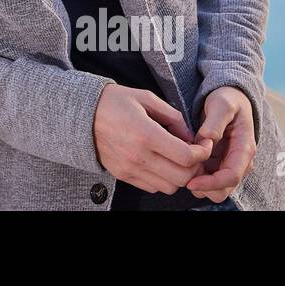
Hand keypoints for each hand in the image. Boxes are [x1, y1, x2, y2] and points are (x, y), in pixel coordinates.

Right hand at [93, 84, 213, 193]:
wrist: (81, 114)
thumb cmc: (114, 102)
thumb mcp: (146, 98)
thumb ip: (173, 117)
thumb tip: (191, 137)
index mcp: (146, 134)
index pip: (186, 157)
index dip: (202, 153)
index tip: (203, 145)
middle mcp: (138, 156)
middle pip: (182, 177)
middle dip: (194, 167)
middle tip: (193, 154)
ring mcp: (130, 169)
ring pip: (170, 187)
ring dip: (179, 175)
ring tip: (175, 159)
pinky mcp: (123, 176)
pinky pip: (153, 188)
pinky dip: (162, 179)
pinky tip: (159, 163)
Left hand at [185, 86, 256, 201]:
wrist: (230, 98)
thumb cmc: (227, 100)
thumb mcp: (222, 104)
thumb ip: (215, 122)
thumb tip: (206, 140)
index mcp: (244, 150)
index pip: (231, 177)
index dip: (210, 184)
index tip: (190, 182)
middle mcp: (239, 163)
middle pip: (222, 191)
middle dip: (203, 186)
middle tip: (182, 170)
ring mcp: (228, 165)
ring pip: (214, 190)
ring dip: (198, 182)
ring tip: (183, 163)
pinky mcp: (217, 165)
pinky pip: (206, 180)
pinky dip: (195, 177)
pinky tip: (184, 161)